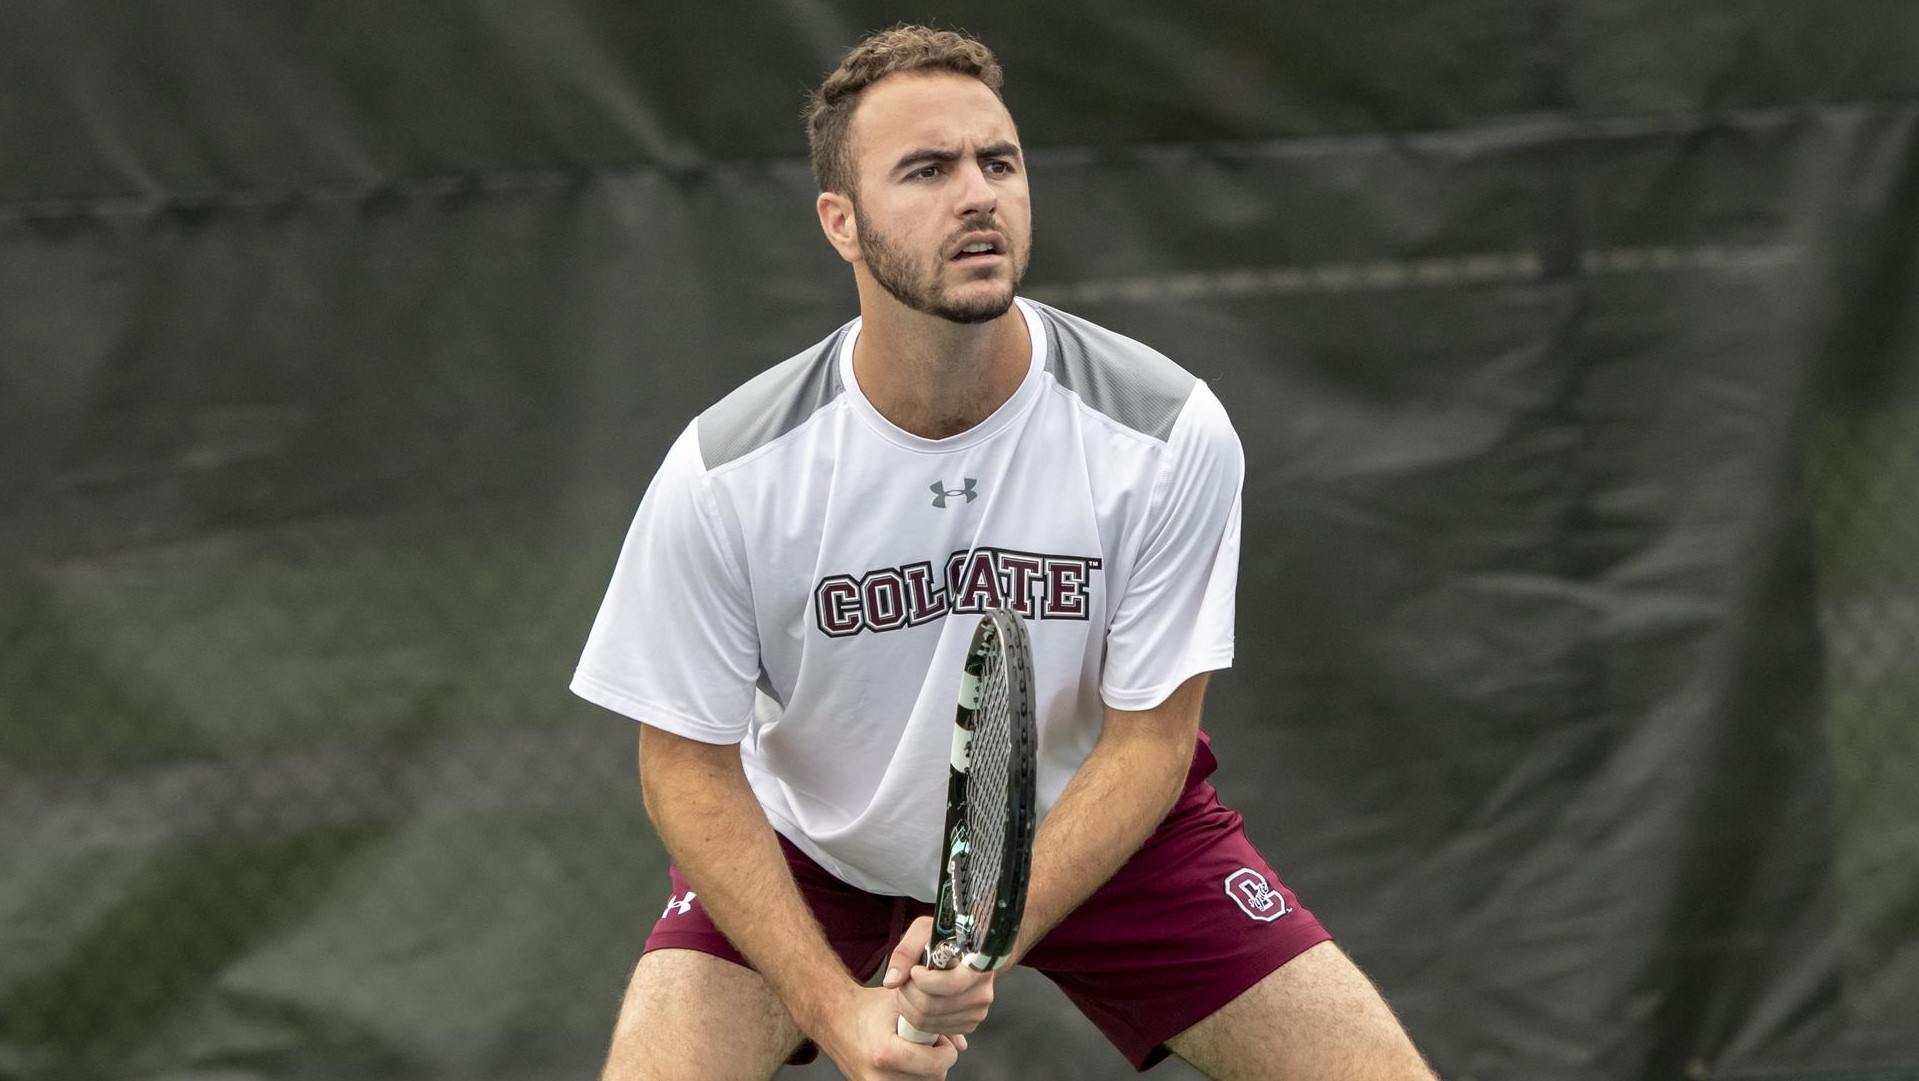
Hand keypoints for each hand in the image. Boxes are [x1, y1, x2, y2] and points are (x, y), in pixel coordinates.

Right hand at [814, 982, 966, 1080]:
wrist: (833, 1018)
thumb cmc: (868, 1008)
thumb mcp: (901, 1004)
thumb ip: (934, 1020)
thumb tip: (961, 1044)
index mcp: (885, 1052)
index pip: (935, 1065)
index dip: (945, 1051)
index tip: (940, 1039)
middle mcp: (877, 1076)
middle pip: (931, 1079)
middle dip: (937, 1060)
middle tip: (928, 1042)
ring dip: (925, 1070)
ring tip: (915, 1050)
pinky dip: (912, 1076)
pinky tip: (907, 1061)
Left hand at [886, 916, 999, 1039]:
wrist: (966, 949)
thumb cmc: (946, 936)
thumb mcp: (924, 931)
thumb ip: (906, 952)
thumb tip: (891, 982)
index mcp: (978, 967)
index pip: (948, 986)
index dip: (922, 980)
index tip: (915, 969)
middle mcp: (982, 992)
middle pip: (931, 1007)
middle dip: (909, 993)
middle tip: (906, 980)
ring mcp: (977, 1012)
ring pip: (928, 1022)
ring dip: (909, 1006)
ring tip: (912, 988)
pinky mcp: (968, 1024)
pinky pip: (933, 1030)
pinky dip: (918, 1017)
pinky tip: (920, 999)